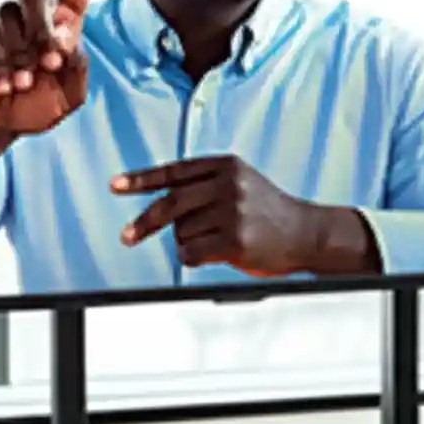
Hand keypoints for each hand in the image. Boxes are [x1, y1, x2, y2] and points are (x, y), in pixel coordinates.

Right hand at [0, 0, 104, 132]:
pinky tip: (5, 86)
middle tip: (48, 64)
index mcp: (64, 22)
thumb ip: (78, 67)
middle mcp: (32, 14)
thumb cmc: (41, 105)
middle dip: (41, 28)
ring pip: (8, 15)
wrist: (3, 124)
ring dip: (18, 56)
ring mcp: (2, 20)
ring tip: (22, 84)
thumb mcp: (72, 94)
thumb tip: (64, 37)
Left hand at [111, 155, 325, 276]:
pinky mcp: (234, 240)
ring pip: (181, 232)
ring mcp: (232, 211)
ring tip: (217, 241)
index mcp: (225, 165)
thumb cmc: (269, 213)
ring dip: (189, 242)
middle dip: (145, 223)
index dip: (142, 179)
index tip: (116, 186)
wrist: (307, 234)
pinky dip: (193, 258)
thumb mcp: (240, 183)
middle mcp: (228, 184)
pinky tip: (215, 255)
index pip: (174, 171)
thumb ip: (205, 185)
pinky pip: (191, 252)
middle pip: (170, 203)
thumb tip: (160, 204)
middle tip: (127, 237)